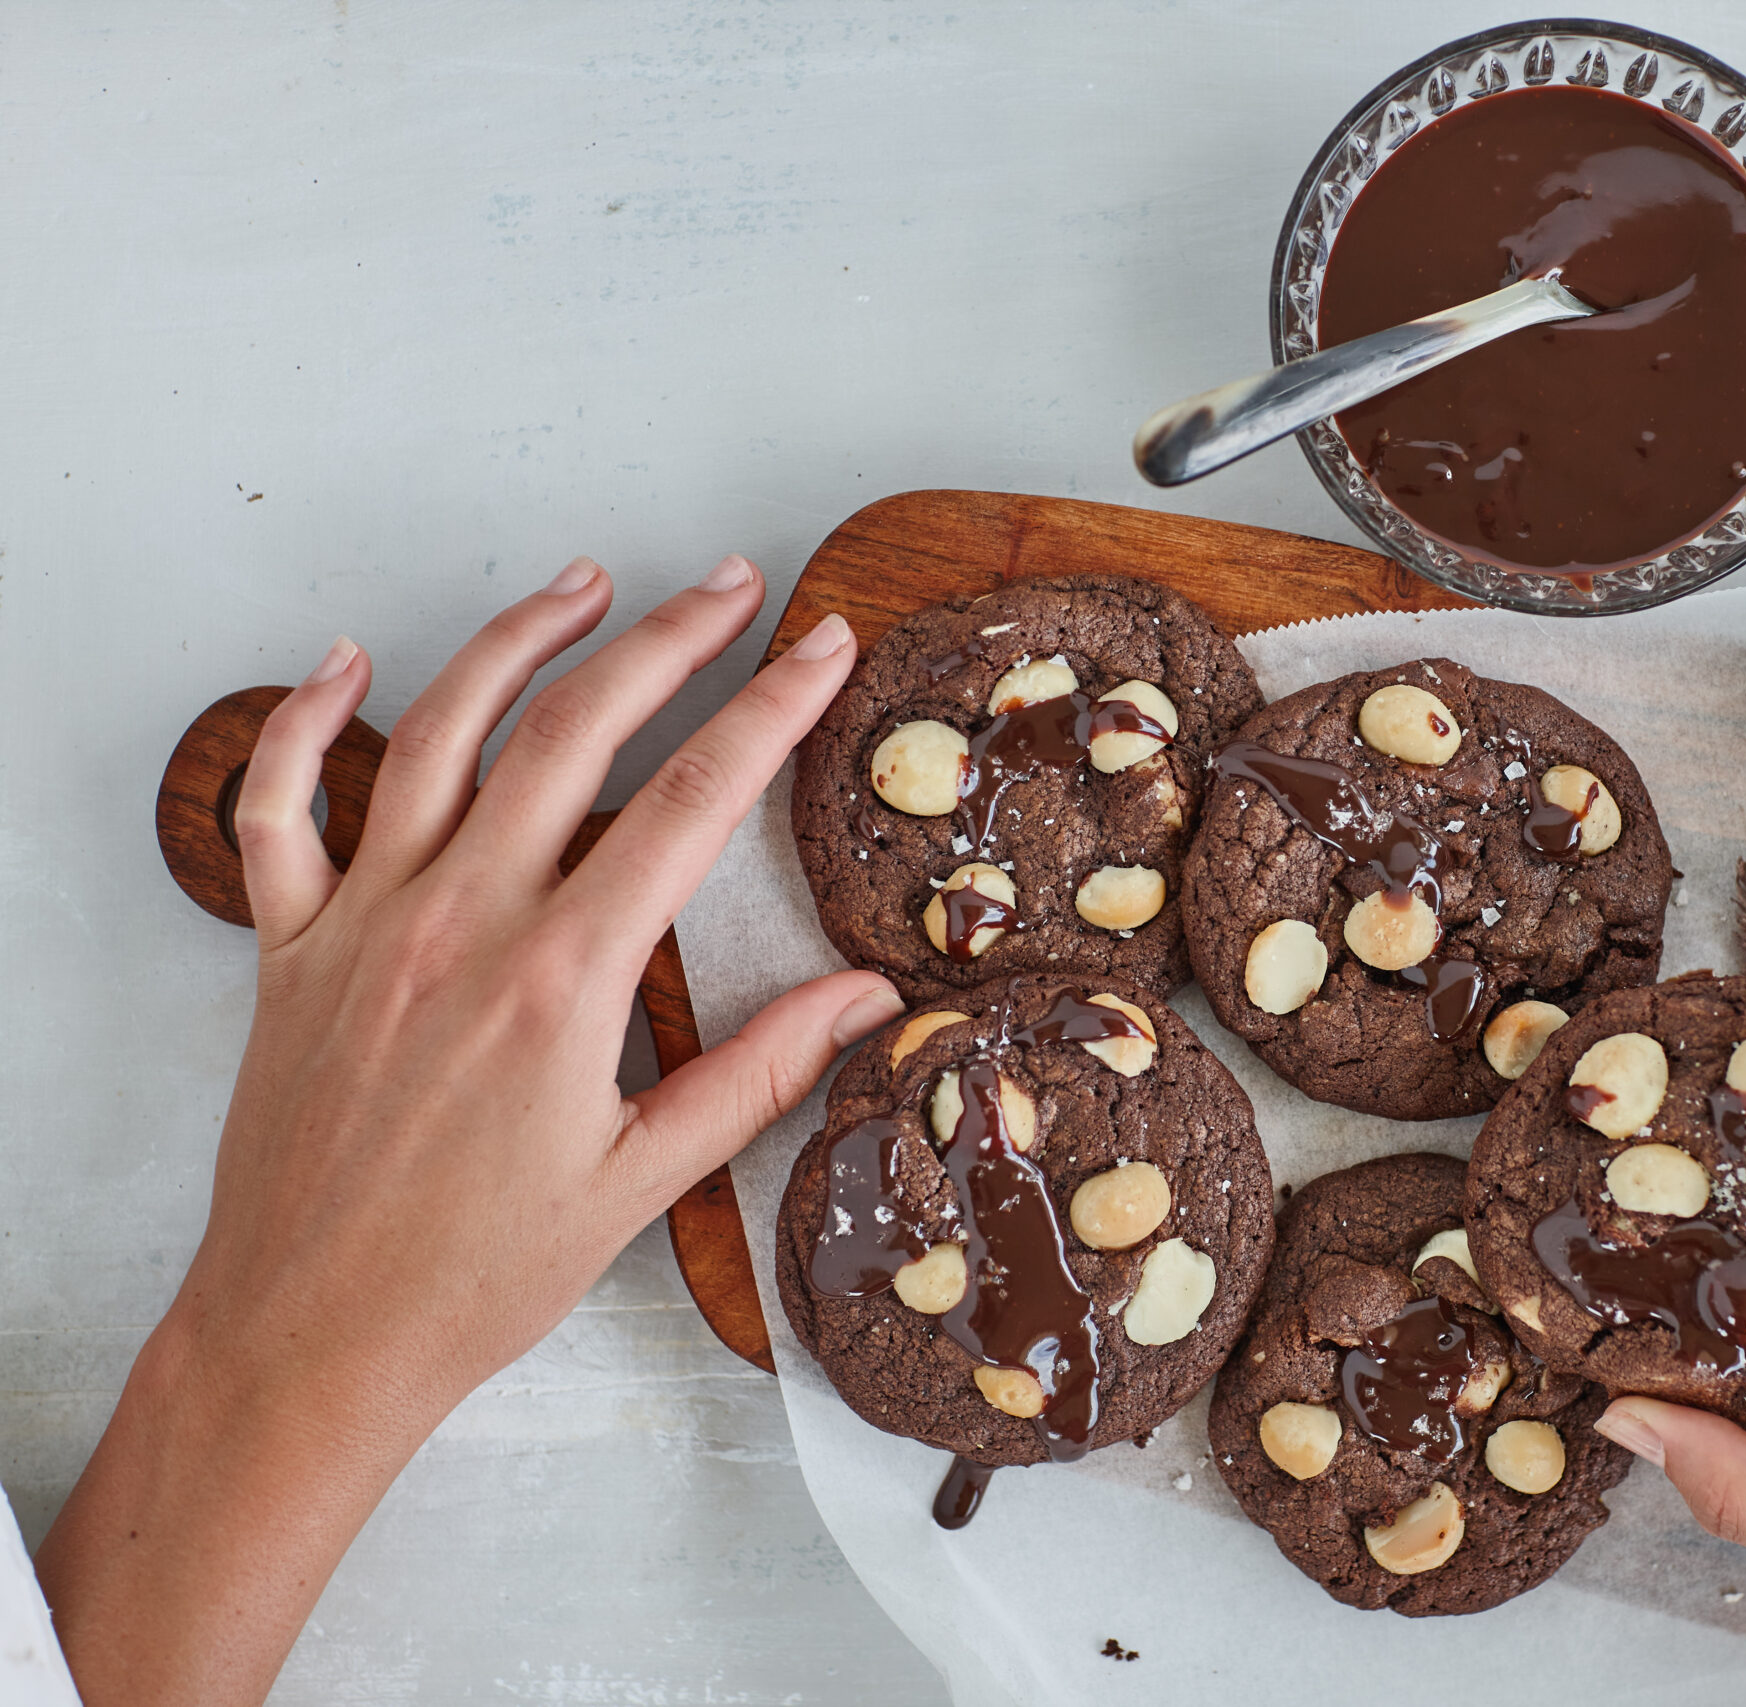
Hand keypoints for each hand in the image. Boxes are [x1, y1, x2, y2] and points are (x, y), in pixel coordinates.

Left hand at [37, 556, 902, 1706]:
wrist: (308, 1337)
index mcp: (561, 980)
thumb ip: (758, 1073)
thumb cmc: (473, 1276)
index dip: (768, 710)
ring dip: (517, 639)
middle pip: (575, 732)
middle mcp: (460, 923)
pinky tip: (345, 663)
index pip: (691, 803)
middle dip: (667, 640)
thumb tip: (864, 996)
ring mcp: (365, 923)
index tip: (818, 650)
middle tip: (732, 587)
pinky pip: (278, 805)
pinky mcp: (290, 948)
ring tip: (587, 583)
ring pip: (440, 732)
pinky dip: (302, 721)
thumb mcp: (642, 1183)